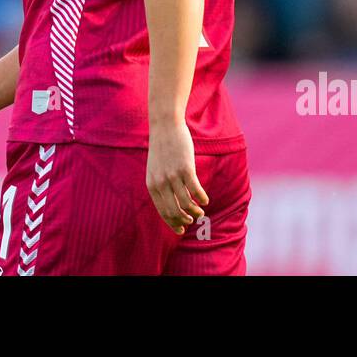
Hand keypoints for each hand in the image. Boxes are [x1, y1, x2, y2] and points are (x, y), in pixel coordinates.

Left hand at [146, 119, 208, 234]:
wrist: (165, 126)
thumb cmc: (162, 148)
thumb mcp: (155, 169)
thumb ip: (160, 184)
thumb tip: (171, 202)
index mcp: (152, 185)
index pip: (163, 211)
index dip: (173, 223)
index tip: (181, 230)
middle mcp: (160, 183)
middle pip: (174, 211)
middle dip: (185, 220)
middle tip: (193, 220)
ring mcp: (173, 176)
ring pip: (186, 204)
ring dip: (195, 211)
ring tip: (201, 211)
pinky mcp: (186, 168)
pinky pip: (195, 190)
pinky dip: (202, 199)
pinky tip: (205, 200)